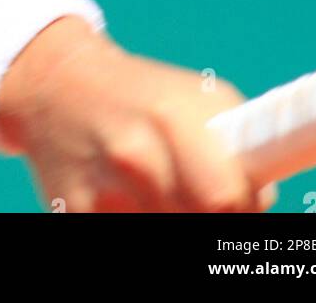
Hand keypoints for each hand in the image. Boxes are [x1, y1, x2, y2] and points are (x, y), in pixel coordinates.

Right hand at [0, 17, 278, 212]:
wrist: (56, 82)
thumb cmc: (141, 93)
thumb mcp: (196, 96)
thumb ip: (238, 143)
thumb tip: (258, 198)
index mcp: (171, 115)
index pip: (225, 193)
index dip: (239, 205)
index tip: (238, 200)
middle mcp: (133, 152)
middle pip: (199, 219)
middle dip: (205, 215)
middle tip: (198, 199)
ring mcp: (101, 186)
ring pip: (161, 230)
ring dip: (170, 217)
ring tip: (160, 190)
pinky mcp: (72, 212)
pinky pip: (123, 233)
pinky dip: (134, 220)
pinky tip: (128, 198)